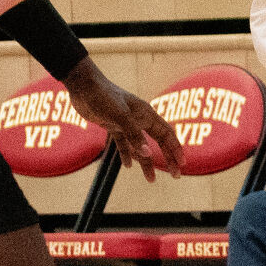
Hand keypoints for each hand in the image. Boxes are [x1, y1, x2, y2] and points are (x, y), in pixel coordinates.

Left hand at [63, 58, 184, 180]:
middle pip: (158, 142)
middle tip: (175, 175)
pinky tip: (127, 166)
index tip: (182, 164)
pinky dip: (126, 154)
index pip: (167, 134)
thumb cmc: (103, 96)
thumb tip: (148, 154)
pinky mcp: (112, 125)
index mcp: (146, 114)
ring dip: (146, 162)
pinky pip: (123, 144)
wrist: (83, 86)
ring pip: (140, 146)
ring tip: (151, 179)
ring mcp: (126, 123)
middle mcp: (139, 119)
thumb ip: (134, 135)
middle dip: (167, 158)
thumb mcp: (120, 116)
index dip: (176, 149)